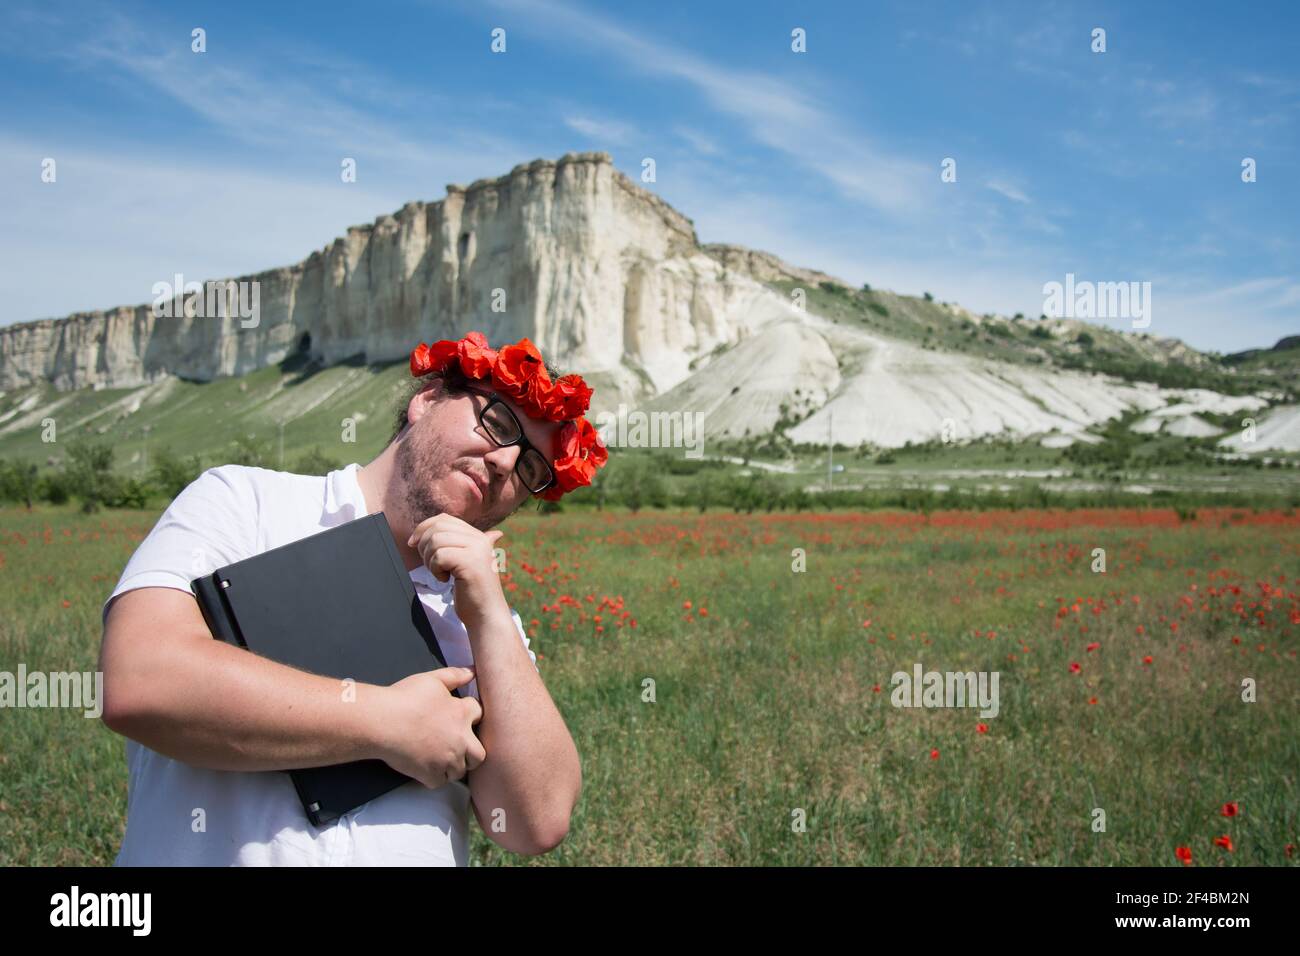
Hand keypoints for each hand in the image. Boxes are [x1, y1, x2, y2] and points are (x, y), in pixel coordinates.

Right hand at [373, 667, 486, 787]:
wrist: (381, 722)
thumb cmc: (404, 698)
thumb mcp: (432, 679)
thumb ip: (455, 675)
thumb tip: (472, 672)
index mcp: (462, 713)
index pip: (479, 714)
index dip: (470, 715)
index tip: (459, 717)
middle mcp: (460, 739)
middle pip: (479, 754)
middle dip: (471, 752)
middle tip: (457, 747)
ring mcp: (447, 759)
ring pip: (460, 771)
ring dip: (452, 766)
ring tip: (440, 759)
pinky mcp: (431, 775)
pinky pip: (439, 782)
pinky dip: (434, 778)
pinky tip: (425, 769)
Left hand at [407, 514, 508, 626]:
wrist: (486, 615)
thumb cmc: (474, 593)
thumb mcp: (471, 564)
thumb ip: (472, 547)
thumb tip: (495, 533)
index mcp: (479, 537)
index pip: (444, 519)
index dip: (424, 528)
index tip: (413, 544)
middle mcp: (480, 539)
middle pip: (438, 527)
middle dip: (424, 544)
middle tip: (429, 564)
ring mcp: (477, 549)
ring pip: (436, 540)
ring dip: (429, 559)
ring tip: (440, 573)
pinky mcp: (470, 562)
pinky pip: (439, 556)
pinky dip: (435, 569)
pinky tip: (445, 580)